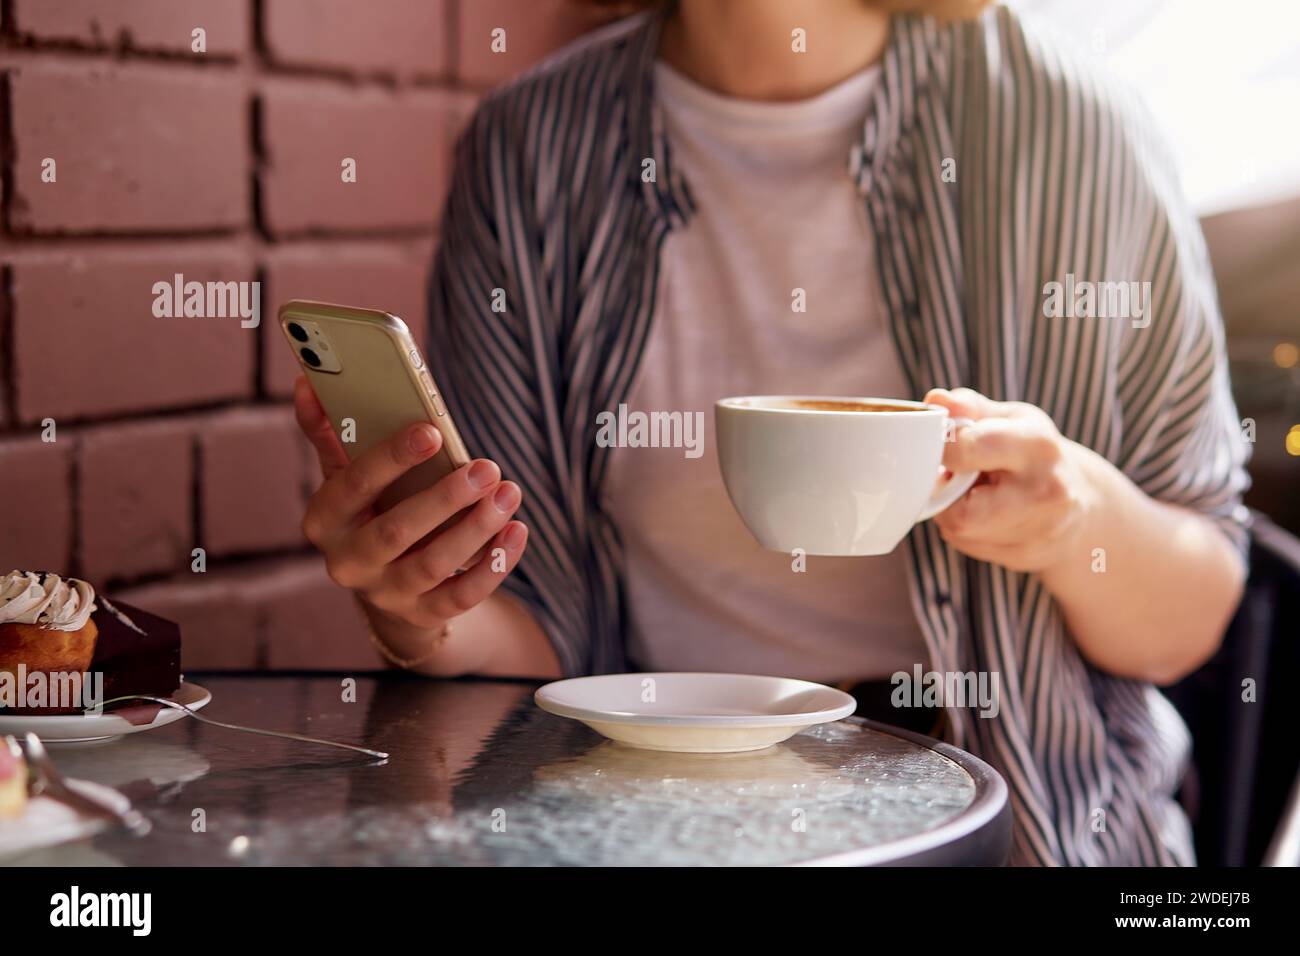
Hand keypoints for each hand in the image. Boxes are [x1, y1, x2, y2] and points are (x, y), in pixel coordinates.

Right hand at [293, 375, 528, 630]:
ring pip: (433, 565)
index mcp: (324, 519)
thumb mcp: (347, 475)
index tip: (433, 430)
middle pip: (395, 531)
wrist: (386, 580)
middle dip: (444, 498)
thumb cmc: (371, 509)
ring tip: (509, 492)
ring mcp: (386, 593)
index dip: (392, 457)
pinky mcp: (423, 614)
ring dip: (476, 528)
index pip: (353, 486)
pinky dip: (494, 565)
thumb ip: (331, 433)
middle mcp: (348, 563)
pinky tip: (517, 530)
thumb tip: (306, 382)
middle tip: (487, 468)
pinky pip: (462, 596)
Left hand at [923, 387, 1095, 573]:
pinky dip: (965, 530)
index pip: (968, 449)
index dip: (941, 449)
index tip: (941, 446)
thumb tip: (935, 401)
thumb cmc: (1035, 452)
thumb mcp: (1010, 418)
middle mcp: (1044, 492)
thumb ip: (969, 408)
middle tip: (957, 475)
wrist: (1082, 501)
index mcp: (1038, 446)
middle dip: (946, 491)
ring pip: (958, 530)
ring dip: (952, 510)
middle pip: (959, 510)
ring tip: (978, 493)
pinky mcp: (1026, 556)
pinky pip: (967, 546)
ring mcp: (1039, 531)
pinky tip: (988, 515)